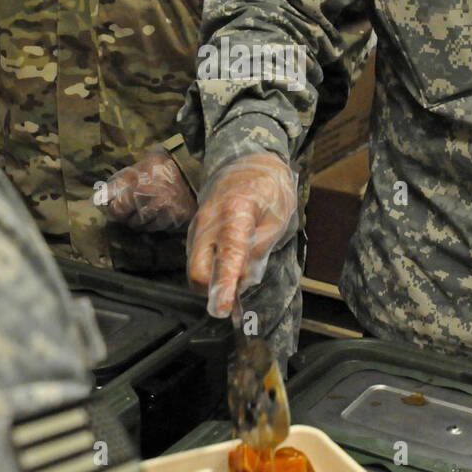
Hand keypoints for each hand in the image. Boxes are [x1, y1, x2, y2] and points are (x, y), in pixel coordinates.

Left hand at [100, 148, 195, 230]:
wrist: (191, 168)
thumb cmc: (158, 167)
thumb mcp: (135, 169)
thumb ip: (115, 185)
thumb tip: (96, 200)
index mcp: (140, 184)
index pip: (118, 208)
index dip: (114, 209)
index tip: (116, 206)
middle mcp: (154, 198)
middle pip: (129, 220)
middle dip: (127, 215)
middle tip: (133, 206)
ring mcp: (167, 209)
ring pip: (143, 226)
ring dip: (141, 220)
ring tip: (147, 207)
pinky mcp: (178, 217)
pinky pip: (159, 228)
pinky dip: (157, 223)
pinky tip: (160, 211)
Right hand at [186, 152, 295, 316]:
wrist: (248, 163)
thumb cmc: (268, 190)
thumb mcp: (276, 220)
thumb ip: (257, 252)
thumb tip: (241, 282)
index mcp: (235, 213)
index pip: (227, 256)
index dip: (223, 285)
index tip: (221, 308)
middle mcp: (209, 221)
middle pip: (198, 270)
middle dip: (212, 290)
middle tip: (236, 295)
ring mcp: (197, 226)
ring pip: (194, 267)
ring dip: (211, 281)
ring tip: (235, 276)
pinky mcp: (194, 231)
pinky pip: (196, 259)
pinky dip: (209, 270)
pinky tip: (226, 266)